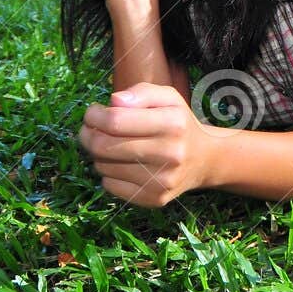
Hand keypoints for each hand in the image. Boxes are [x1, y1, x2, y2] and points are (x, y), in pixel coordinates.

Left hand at [77, 82, 213, 206]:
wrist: (204, 160)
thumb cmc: (178, 124)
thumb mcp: (168, 98)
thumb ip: (141, 93)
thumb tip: (114, 101)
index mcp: (172, 123)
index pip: (115, 121)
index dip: (94, 115)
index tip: (93, 112)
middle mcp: (170, 153)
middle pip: (104, 146)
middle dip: (88, 135)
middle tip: (90, 129)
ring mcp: (162, 180)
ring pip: (103, 167)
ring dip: (98, 155)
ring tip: (111, 146)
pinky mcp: (155, 198)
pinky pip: (110, 186)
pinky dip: (108, 174)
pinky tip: (121, 164)